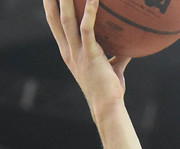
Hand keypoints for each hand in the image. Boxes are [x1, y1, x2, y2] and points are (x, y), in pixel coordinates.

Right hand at [42, 0, 130, 120]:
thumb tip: (129, 45)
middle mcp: (69, 51)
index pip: (55, 25)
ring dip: (65, 0)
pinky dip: (90, 12)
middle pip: (55, 18)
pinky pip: (87, 29)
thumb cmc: (109, 90)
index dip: (50, 8)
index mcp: (69, 53)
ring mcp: (77, 53)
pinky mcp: (89, 55)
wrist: (108, 107)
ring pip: (67, 20)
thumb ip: (116, 55)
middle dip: (50, 0)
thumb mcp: (112, 68)